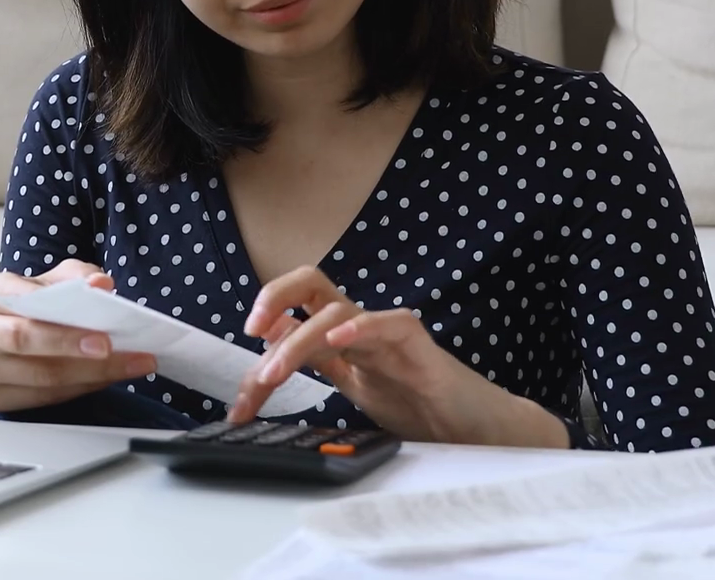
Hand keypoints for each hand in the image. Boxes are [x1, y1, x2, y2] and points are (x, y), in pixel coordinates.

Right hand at [0, 259, 157, 415]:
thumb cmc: (27, 308)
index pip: (25, 306)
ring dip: (90, 375)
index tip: (103, 334)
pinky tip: (103, 380)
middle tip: (116, 352)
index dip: (63, 322)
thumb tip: (101, 284)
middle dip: (76, 350)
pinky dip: (77, 390)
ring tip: (128, 366)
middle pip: (26, 343)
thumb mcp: (49, 282)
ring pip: (39, 379)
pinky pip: (40, 400)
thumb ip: (76, 277)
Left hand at [228, 266, 567, 447]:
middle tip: (249, 331)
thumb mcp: (351, 388)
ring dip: (298, 341)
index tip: (242, 387)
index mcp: (340, 338)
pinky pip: (389, 323)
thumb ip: (316, 367)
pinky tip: (338, 342)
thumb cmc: (417, 406)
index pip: (291, 316)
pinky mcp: (417, 346)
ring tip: (275, 373)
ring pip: (336, 311)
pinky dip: (361, 328)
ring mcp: (387, 333)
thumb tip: (267, 354)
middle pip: (310, 285)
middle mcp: (360, 327)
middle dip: (272, 298)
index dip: (260, 344)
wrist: (472, 429)